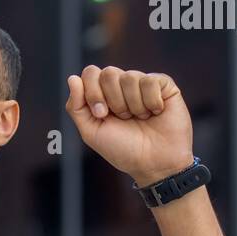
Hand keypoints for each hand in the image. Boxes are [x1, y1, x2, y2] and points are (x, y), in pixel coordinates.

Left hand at [64, 65, 193, 186]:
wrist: (154, 163)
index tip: (101, 114)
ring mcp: (143, 83)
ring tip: (140, 118)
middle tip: (123, 118)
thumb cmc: (122, 149)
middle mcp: (122, 85)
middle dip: (113, 100)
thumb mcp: (91, 132)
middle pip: (108, 72)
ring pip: (129, 77)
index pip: (90, 73)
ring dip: (132, 105)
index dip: (93, 93)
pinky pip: (150, 80)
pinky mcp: (164, 85)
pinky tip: (155, 112)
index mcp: (103, 93)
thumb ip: (76, 106)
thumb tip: (72, 78)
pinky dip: (151, 102)